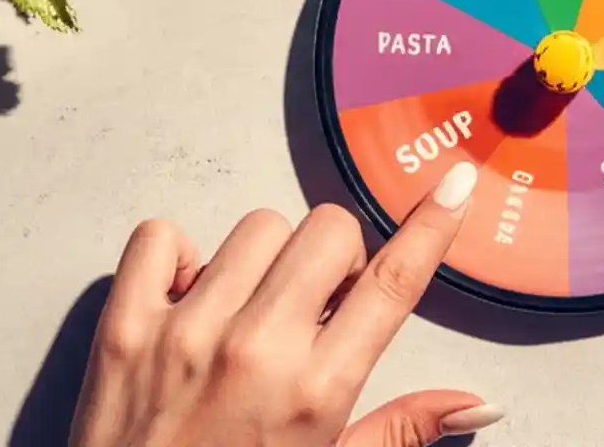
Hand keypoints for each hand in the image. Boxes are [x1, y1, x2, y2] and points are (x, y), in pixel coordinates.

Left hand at [69, 162, 502, 446]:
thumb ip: (404, 428)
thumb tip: (479, 404)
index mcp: (318, 390)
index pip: (393, 282)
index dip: (434, 224)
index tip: (455, 182)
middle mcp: (256, 351)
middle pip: (329, 231)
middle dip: (337, 257)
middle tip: (319, 303)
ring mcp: (186, 333)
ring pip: (257, 226)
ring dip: (267, 258)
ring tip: (251, 310)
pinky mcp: (124, 326)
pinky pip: (160, 236)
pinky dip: (177, 254)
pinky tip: (191, 295)